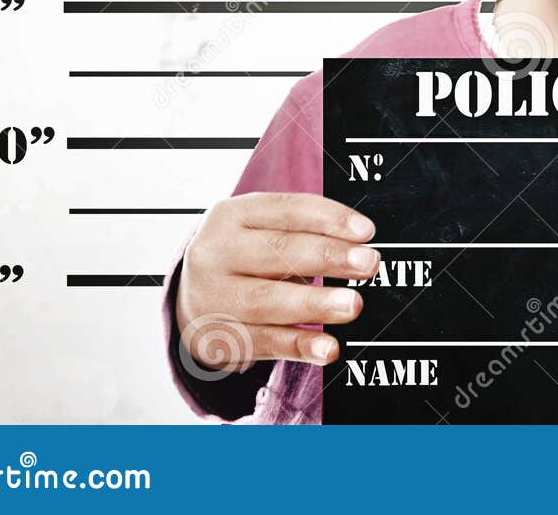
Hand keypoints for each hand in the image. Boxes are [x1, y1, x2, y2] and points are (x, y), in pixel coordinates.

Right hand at [175, 192, 379, 373]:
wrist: (188, 302)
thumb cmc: (241, 258)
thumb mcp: (259, 231)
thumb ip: (302, 232)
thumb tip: (359, 244)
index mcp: (232, 215)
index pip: (286, 209)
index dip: (329, 219)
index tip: (366, 232)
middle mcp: (216, 252)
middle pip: (277, 252)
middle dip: (328, 257)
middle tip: (368, 263)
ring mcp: (213, 296)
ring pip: (267, 299)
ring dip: (315, 304)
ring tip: (352, 305)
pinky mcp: (218, 337)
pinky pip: (264, 342)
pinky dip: (299, 345)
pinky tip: (328, 348)